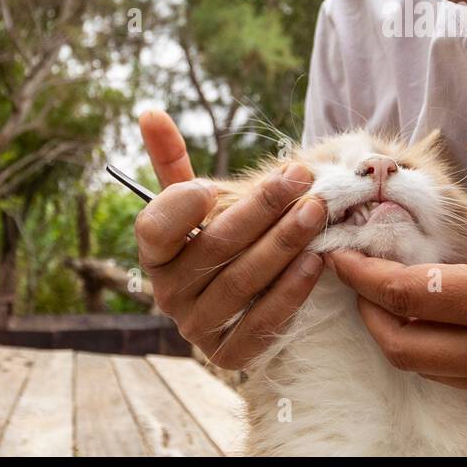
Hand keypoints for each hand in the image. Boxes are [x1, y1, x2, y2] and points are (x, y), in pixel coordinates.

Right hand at [134, 109, 325, 368]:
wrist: (243, 297)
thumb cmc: (218, 236)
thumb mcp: (197, 199)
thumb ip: (172, 159)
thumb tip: (150, 111)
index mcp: (154, 252)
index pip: (153, 230)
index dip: (178, 209)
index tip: (208, 186)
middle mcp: (168, 294)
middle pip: (214, 248)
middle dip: (260, 209)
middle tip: (300, 177)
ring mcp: (197, 328)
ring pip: (242, 283)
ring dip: (283, 244)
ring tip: (317, 211)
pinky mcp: (229, 355)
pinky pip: (261, 324)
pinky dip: (290, 293)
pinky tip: (317, 261)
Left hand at [328, 133, 466, 408]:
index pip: (410, 295)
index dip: (363, 276)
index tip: (340, 255)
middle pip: (405, 348)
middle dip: (367, 315)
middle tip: (357, 280)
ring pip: (433, 370)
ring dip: (401, 337)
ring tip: (396, 297)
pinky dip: (440, 353)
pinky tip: (450, 321)